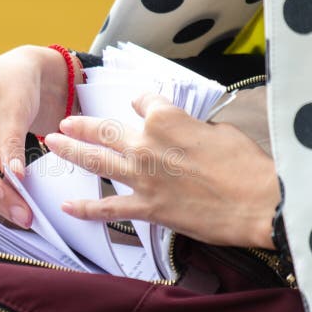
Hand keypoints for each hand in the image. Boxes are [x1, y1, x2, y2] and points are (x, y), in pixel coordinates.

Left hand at [42, 93, 279, 247]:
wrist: (259, 203)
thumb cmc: (246, 165)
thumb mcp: (219, 130)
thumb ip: (190, 127)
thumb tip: (181, 132)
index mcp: (166, 118)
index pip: (142, 103)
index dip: (142, 105)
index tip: (139, 108)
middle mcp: (146, 144)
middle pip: (105, 129)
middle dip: (81, 124)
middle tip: (65, 122)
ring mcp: (142, 177)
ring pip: (95, 161)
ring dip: (70, 151)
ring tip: (52, 144)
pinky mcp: (147, 208)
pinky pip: (107, 208)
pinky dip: (85, 208)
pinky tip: (68, 206)